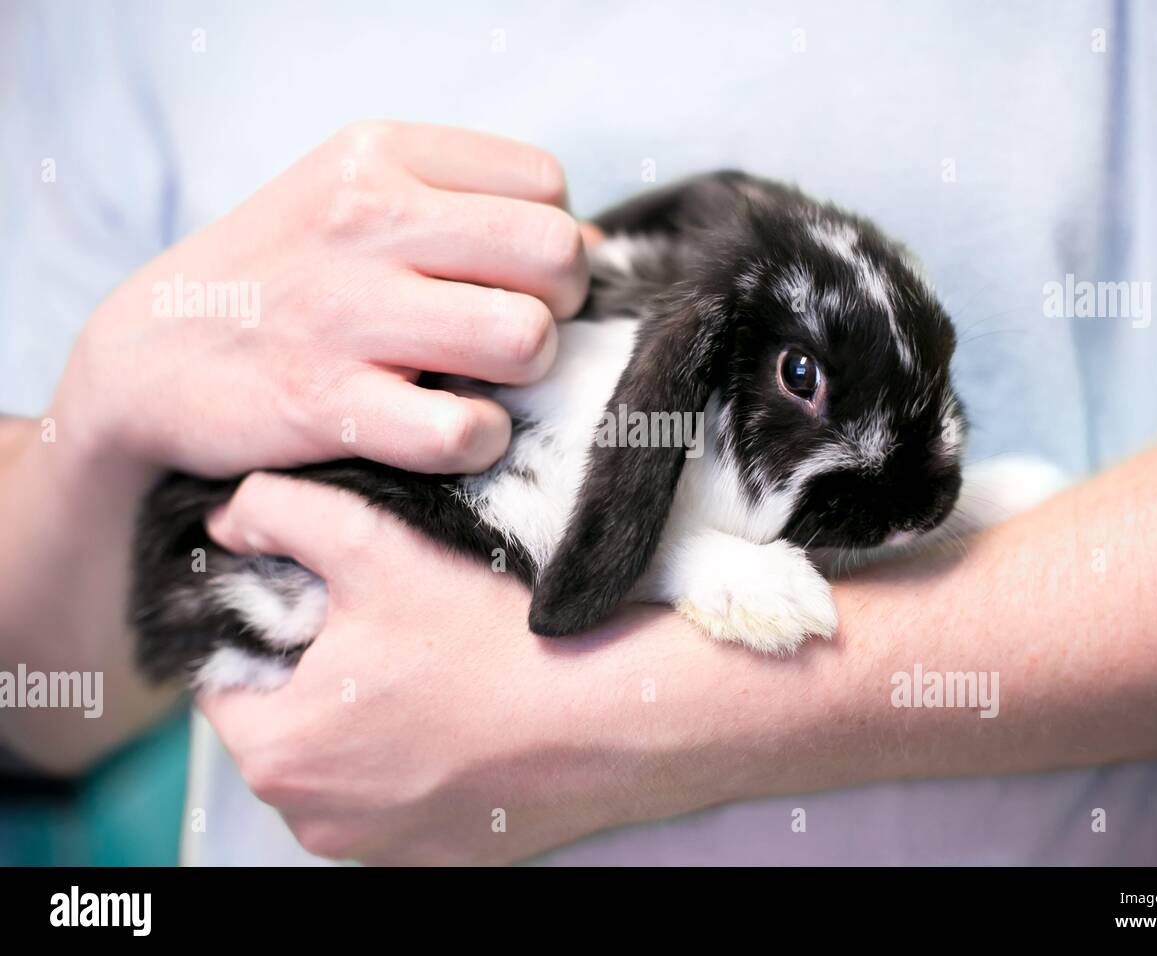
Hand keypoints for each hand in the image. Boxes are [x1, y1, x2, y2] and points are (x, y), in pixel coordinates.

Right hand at [53, 121, 590, 477]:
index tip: (508, 278)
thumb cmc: (279, 280)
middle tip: (512, 332)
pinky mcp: (327, 404)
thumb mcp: (349, 198)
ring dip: (524, 374)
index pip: (545, 183)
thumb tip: (590, 243)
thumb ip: (462, 203)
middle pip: (554, 253)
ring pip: (525, 337)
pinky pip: (464, 429)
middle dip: (558, 304)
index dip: (550, 240)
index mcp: (377, 156)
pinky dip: (477, 440)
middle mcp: (364, 219)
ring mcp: (344, 312)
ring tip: (479, 379)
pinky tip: (450, 430)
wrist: (145, 360)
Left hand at [199, 472, 846, 864]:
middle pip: (287, 725)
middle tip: (388, 623)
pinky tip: (466, 713)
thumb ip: (282, 514)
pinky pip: (401, 798)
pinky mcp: (439, 856)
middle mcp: (316, 821)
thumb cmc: (493, 639)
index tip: (327, 599)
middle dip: (320, 674)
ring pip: (344, 764)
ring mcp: (380, 848)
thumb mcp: (375, 546)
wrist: (615, 716)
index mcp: (278, 753)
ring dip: (369, 720)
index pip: (227, 680)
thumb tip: (232, 517)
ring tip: (435, 667)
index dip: (270, 626)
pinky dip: (419, 759)